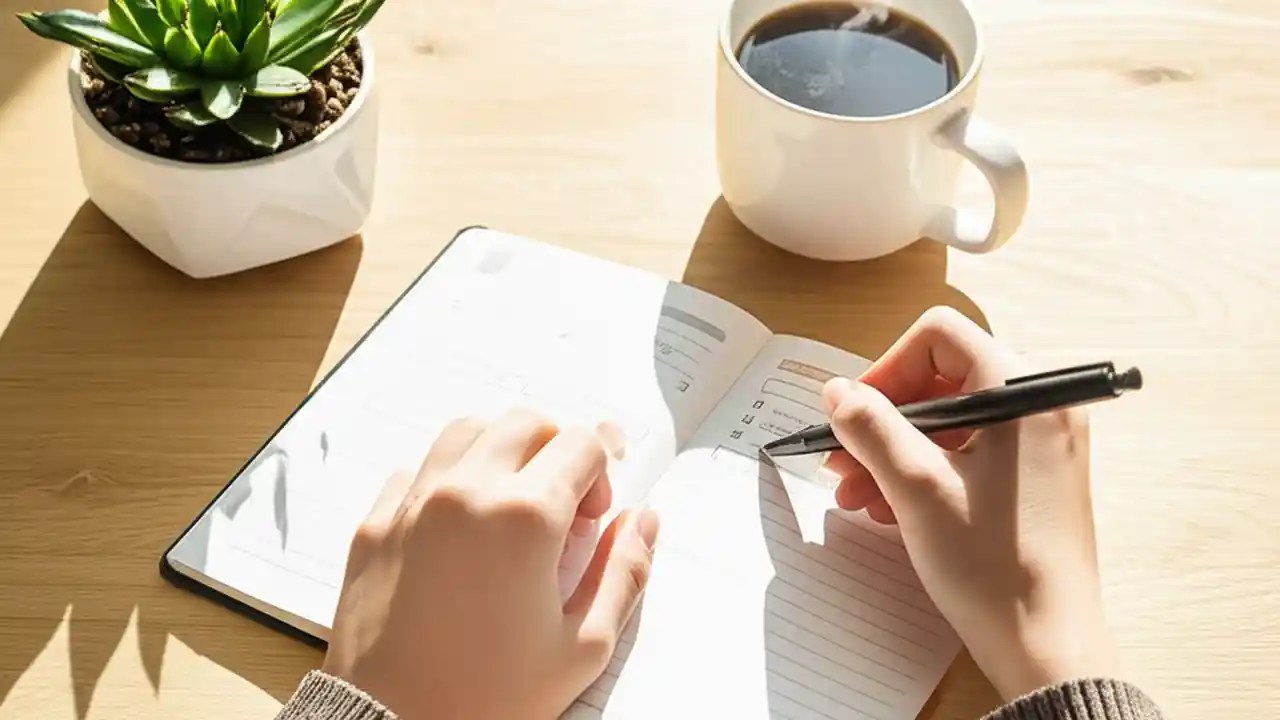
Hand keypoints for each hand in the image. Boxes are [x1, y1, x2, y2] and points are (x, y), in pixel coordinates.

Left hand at [323, 409, 660, 719]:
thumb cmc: (485, 699)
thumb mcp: (582, 647)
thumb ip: (624, 573)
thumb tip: (644, 522)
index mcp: (526, 517)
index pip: (581, 443)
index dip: (602, 471)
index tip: (595, 512)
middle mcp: (466, 493)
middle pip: (526, 422)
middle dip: (556, 448)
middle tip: (562, 504)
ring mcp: (414, 503)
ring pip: (467, 430)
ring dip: (500, 450)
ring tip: (511, 501)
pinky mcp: (376, 524)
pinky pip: (416, 468)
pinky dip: (447, 477)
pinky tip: (459, 523)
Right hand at [821, 307, 1116, 699]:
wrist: (1048, 648)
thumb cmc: (993, 566)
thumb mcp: (916, 488)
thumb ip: (871, 427)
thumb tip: (835, 391)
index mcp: (1025, 392)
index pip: (939, 338)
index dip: (886, 368)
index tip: (853, 414)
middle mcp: (1042, 406)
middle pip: (942, 379)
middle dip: (883, 419)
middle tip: (842, 461)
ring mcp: (1042, 444)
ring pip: (951, 421)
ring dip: (895, 450)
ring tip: (856, 495)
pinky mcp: (1035, 479)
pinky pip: (969, 453)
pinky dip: (924, 471)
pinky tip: (888, 508)